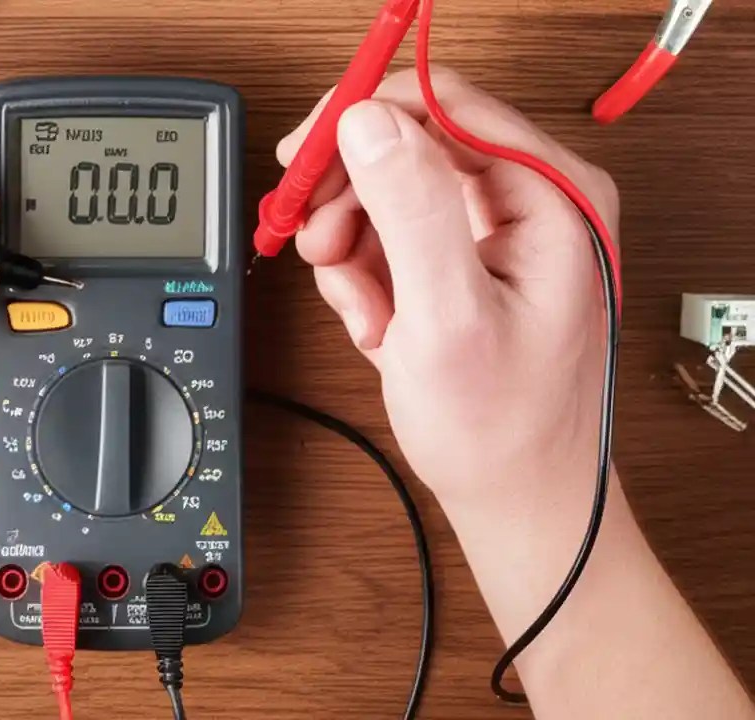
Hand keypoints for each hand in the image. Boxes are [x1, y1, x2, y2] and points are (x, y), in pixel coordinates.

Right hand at [278, 68, 618, 501]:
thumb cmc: (500, 430)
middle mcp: (534, 201)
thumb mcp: (446, 317)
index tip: (302, 158)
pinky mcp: (469, 260)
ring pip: (389, 191)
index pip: (444, 107)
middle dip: (350, 198)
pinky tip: (379, 322)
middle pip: (409, 144)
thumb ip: (412, 211)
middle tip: (317, 244)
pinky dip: (367, 274)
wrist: (517, 499)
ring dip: (354, 246)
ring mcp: (501, 231)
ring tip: (364, 308)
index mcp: (553, 197)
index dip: (361, 122)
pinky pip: (393, 234)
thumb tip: (367, 122)